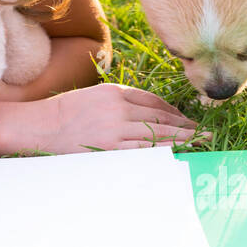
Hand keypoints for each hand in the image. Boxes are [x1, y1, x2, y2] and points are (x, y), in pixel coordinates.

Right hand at [0, 83, 209, 155]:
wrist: (42, 126)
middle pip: (161, 117)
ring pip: (157, 134)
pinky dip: (162, 152)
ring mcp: (116, 130)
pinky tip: (176, 154)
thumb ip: (122, 100)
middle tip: (204, 132)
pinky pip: (144, 151)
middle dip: (185, 125)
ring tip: (198, 142)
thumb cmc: (67, 111)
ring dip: (181, 139)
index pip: (154, 101)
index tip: (187, 118)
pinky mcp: (111, 149)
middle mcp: (119, 108)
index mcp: (116, 92)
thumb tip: (150, 112)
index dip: (174, 111)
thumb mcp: (96, 95)